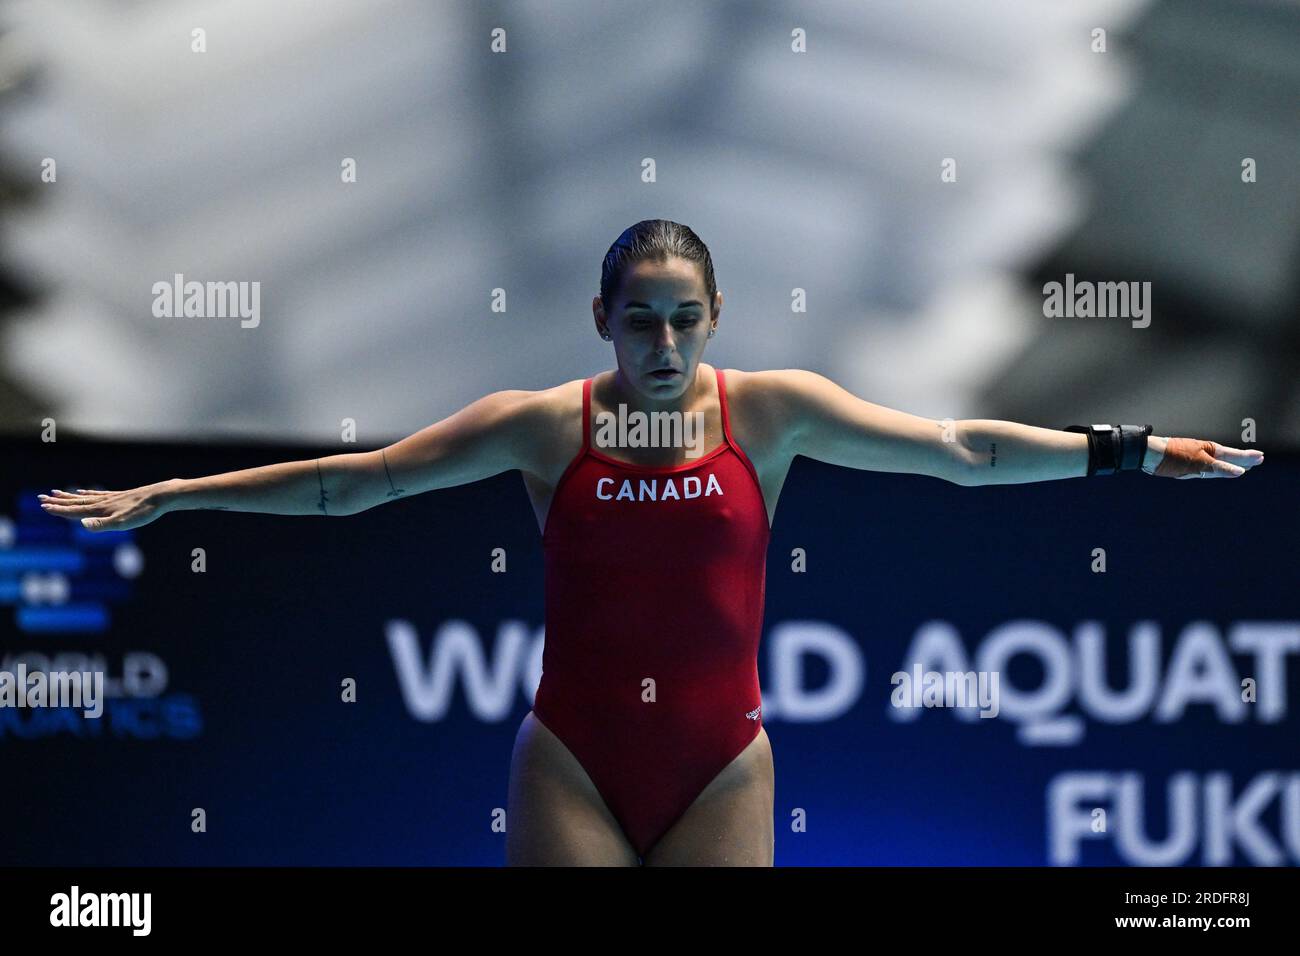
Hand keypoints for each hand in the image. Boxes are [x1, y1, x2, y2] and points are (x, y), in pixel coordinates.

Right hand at [38, 480, 178, 530]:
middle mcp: (103, 502)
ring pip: (84, 498)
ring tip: (56, 492)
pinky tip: (83, 492)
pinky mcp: (119, 497)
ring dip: (69, 496)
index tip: (43, 507)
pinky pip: (98, 495)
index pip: (75, 511)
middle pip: (75, 502)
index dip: (59, 510)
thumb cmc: (143, 512)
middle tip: (41, 498)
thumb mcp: (123, 523)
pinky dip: (87, 494)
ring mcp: (111, 498)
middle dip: (58, 502)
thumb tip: (82, 525)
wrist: (161, 496)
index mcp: (101, 510)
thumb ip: (101, 525)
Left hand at [1141, 436, 1263, 478]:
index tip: (1259, 457)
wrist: (1148, 454)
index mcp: (1210, 449)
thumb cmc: (1174, 456)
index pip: (1234, 455)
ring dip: (1230, 464)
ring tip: (1242, 465)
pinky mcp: (1186, 463)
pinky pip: (1205, 467)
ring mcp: (1195, 457)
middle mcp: (1204, 452)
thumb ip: (1220, 468)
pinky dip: (1215, 469)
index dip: (1247, 457)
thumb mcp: (1199, 464)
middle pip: (1228, 457)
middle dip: (1242, 459)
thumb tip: (1240, 472)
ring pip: (1217, 462)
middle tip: (1257, 460)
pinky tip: (1215, 471)